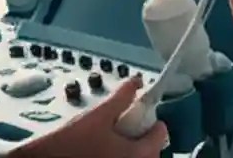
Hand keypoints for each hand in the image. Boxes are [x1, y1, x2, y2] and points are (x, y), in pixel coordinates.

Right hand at [4, 79, 167, 157]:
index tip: (140, 111)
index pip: (160, 135)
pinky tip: (103, 147)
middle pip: (151, 149)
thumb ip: (121, 98)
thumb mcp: (98, 115)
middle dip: (141, 134)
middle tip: (123, 122)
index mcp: (139, 154)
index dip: (151, 119)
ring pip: (138, 157)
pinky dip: (121, 154)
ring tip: (111, 135)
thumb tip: (136, 81)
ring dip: (131, 145)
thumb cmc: (72, 142)